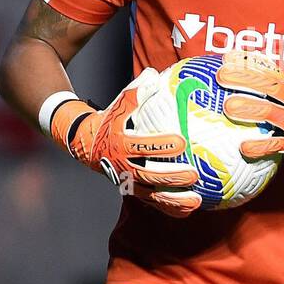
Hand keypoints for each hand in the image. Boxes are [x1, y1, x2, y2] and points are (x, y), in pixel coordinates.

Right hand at [50, 68, 202, 216]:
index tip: (182, 141)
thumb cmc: (111, 119)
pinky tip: (190, 209)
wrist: (87, 144)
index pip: (142, 146)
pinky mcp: (133, 191)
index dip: (161, 145)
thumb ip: (137, 90)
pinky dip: (171, 208)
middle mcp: (123, 165)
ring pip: (152, 195)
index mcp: (121, 142)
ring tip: (197, 200)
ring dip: (174, 199)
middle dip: (172, 177)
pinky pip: (153, 203)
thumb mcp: (120, 103)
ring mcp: (127, 181)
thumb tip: (154, 74)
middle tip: (194, 174)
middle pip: (149, 175)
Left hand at [215, 51, 283, 162]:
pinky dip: (259, 146)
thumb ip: (270, 81)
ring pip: (269, 112)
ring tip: (228, 107)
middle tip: (221, 77)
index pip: (268, 69)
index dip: (248, 62)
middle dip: (243, 79)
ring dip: (248, 108)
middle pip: (266, 86)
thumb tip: (237, 65)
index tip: (227, 57)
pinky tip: (243, 147)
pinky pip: (276, 144)